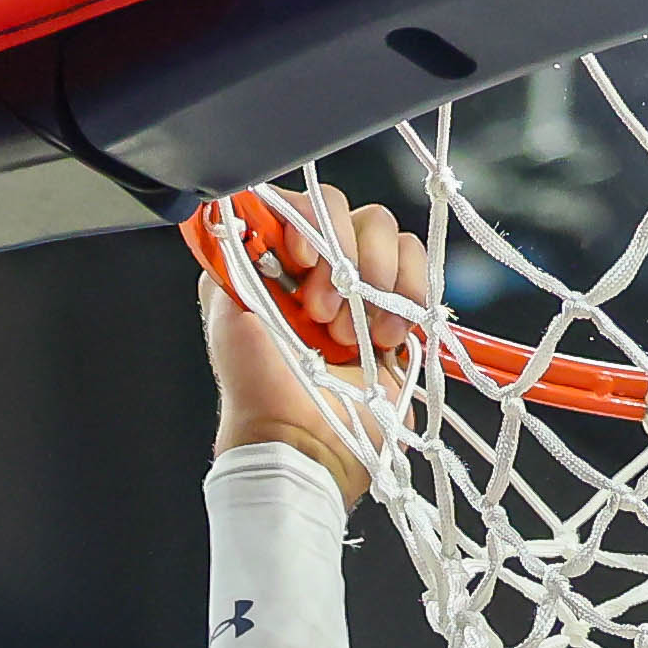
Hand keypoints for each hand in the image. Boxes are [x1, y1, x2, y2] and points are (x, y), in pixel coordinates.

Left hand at [202, 185, 417, 506]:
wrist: (306, 444)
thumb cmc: (261, 391)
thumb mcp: (228, 312)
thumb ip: (232, 254)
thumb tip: (238, 208)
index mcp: (275, 261)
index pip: (300, 203)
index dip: (307, 220)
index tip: (302, 258)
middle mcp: (319, 269)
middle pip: (348, 212)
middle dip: (344, 260)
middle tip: (325, 316)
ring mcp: (362, 291)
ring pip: (388, 235)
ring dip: (379, 282)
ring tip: (360, 336)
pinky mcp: (399, 315)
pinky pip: (419, 273)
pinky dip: (411, 296)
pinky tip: (388, 336)